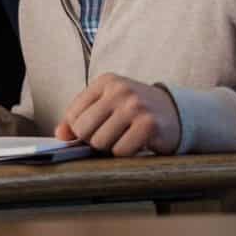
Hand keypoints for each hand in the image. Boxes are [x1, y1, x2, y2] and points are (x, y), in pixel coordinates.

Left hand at [55, 73, 179, 155]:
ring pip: (100, 142)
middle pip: (83, 129)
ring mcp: (134, 106)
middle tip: (108, 138)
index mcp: (105, 82)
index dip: (79, 130)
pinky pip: (121, 151)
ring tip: (122, 138)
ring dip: (109, 148)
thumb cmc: (134, 110)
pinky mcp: (149, 124)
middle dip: (92, 140)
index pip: (73, 114)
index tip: (93, 130)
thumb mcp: (106, 105)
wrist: (175, 112)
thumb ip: (80, 117)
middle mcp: (119, 90)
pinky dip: (125, 153)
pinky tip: (135, 143)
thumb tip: (60, 134)